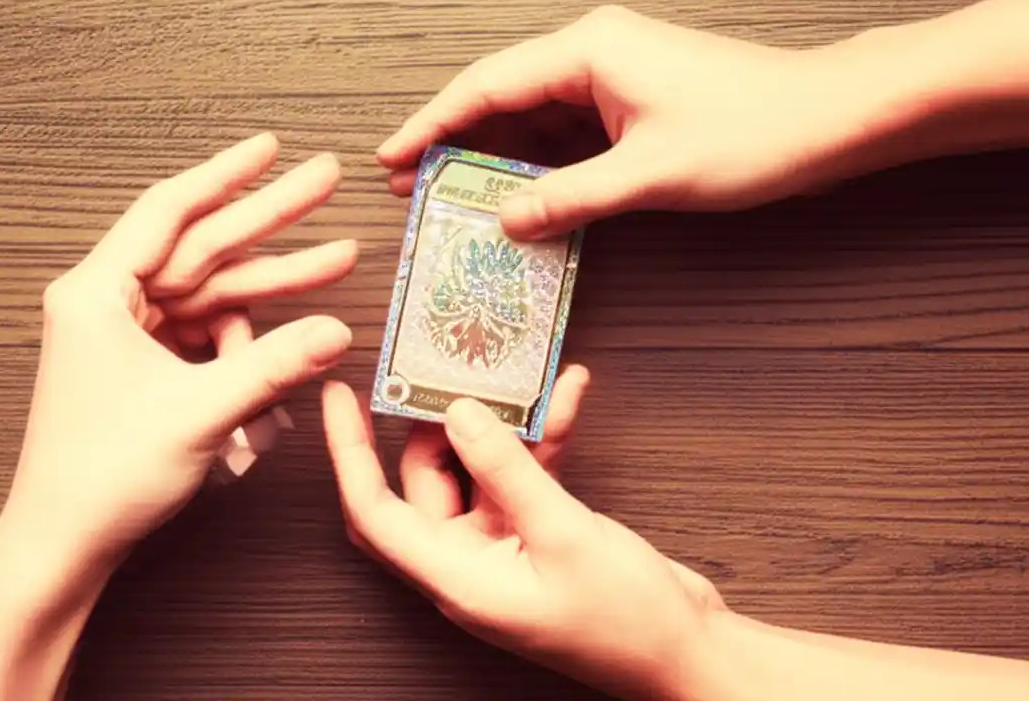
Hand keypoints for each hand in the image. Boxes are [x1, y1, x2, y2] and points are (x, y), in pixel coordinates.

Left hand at [9, 132, 357, 577]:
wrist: (63, 544)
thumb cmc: (102, 476)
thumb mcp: (199, 412)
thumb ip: (273, 365)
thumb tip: (337, 330)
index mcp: (95, 293)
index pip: (169, 210)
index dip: (227, 173)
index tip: (271, 145)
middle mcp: (106, 302)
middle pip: (200, 244)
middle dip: (269, 218)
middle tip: (324, 182)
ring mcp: (124, 335)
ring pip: (211, 291)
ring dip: (271, 285)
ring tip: (336, 262)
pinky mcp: (141, 366)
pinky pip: (205, 333)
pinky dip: (246, 337)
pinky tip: (288, 341)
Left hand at [322, 367, 725, 699]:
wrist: (688, 654)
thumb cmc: (627, 622)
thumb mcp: (564, 534)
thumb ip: (507, 471)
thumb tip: (458, 415)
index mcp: (457, 579)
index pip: (375, 512)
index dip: (349, 453)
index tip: (340, 397)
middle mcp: (469, 563)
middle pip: (423, 484)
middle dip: (433, 426)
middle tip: (441, 374)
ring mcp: (502, 549)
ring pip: (475, 472)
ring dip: (497, 426)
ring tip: (512, 375)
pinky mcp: (537, 535)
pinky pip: (520, 478)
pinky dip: (538, 441)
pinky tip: (564, 398)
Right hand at [377, 6, 879, 237]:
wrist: (829, 120)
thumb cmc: (752, 130)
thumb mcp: (648, 175)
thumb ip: (568, 198)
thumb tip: (505, 219)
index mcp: (588, 52)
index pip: (487, 86)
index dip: (431, 125)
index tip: (390, 157)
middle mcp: (593, 55)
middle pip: (501, 99)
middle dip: (454, 145)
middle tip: (410, 188)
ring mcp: (613, 79)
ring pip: (531, 120)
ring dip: (494, 159)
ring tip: (450, 200)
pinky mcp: (631, 105)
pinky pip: (566, 135)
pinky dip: (538, 167)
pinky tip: (515, 200)